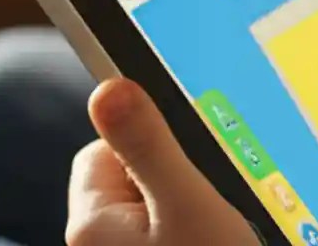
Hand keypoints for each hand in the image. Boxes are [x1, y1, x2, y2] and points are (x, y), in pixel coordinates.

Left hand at [67, 78, 257, 245]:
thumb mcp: (187, 204)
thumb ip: (150, 147)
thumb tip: (110, 87)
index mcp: (92, 224)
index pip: (103, 150)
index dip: (149, 146)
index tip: (188, 165)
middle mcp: (101, 242)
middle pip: (134, 177)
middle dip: (179, 181)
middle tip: (211, 203)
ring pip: (159, 204)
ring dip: (194, 206)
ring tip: (223, 226)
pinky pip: (176, 228)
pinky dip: (201, 227)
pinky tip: (225, 236)